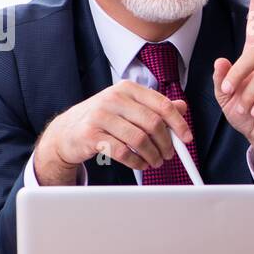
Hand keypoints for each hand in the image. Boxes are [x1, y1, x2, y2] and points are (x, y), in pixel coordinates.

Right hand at [35, 79, 192, 185]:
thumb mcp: (128, 107)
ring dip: (153, 155)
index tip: (187, 138)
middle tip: (169, 155)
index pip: (161, 104)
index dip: (178, 123)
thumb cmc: (102, 119)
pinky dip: (137, 162)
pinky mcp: (92, 135)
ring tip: (155, 161)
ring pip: (140, 139)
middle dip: (166, 143)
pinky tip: (140, 164)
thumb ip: (154, 106)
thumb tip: (182, 107)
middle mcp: (113, 98)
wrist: (66, 132)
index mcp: (127, 89)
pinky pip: (124, 153)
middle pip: (153, 123)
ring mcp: (101, 116)